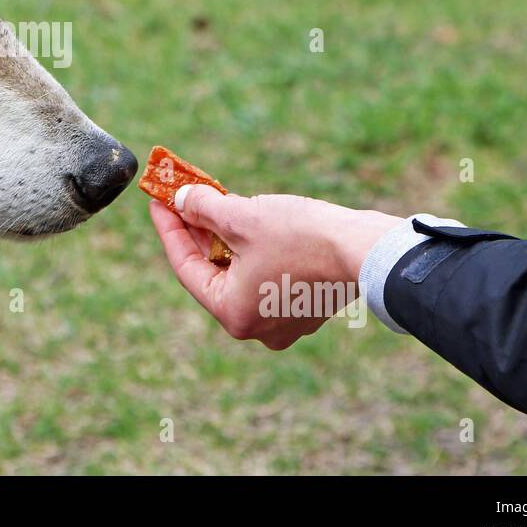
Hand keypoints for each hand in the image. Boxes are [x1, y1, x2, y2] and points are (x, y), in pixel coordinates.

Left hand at [150, 186, 402, 348]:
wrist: (368, 249)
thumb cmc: (302, 237)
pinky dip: (251, 250)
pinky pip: (264, 276)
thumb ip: (204, 209)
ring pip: (239, 273)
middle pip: (212, 272)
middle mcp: (255, 327)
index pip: (186, 267)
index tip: (158, 201)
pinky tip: (247, 219)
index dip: (169, 229)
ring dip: (224, 238)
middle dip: (198, 232)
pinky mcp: (304, 307)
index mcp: (232, 314)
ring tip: (212, 202)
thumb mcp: (242, 217)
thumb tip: (181, 200)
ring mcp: (282, 321)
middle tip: (182, 198)